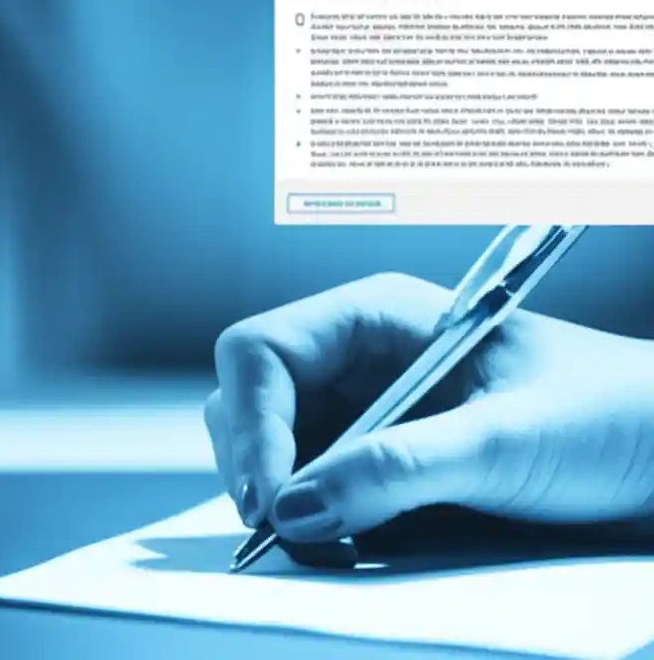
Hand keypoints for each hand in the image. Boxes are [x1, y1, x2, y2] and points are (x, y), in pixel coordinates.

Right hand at [206, 272, 653, 550]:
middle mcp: (358, 362)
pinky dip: (309, 524)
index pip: (261, 352)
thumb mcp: (506, 440)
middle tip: (283, 529)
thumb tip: (294, 507)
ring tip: (324, 544)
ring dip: (280, 500)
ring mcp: (363, 415)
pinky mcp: (378, 466)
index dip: (251, 422)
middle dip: (255, 465)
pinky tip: (341, 544)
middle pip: (248, 402)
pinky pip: (310, 492)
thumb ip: (396, 468)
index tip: (270, 496)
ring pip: (270, 452)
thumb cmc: (614, 417)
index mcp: (377, 317)